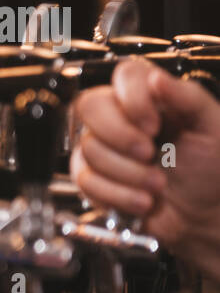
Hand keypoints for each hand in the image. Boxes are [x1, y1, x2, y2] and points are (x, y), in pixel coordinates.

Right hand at [72, 58, 219, 250]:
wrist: (201, 217)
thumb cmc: (210, 172)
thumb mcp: (213, 129)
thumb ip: (189, 98)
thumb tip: (157, 78)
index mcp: (151, 98)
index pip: (124, 76)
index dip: (132, 99)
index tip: (154, 125)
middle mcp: (121, 118)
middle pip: (90, 106)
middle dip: (121, 136)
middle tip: (149, 154)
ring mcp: (102, 148)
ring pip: (89, 148)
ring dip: (129, 174)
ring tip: (157, 184)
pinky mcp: (91, 177)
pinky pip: (86, 180)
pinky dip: (118, 195)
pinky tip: (141, 199)